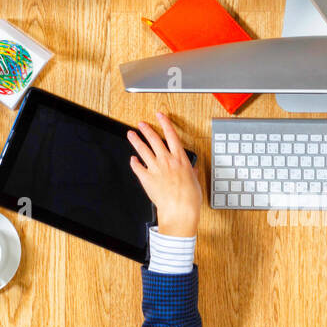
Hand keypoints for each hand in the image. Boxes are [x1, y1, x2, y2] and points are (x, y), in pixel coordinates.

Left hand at [128, 113, 201, 237]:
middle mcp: (167, 161)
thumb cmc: (190, 199)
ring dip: (136, 141)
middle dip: (147, 130)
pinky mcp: (147, 178)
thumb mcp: (195, 182)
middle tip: (141, 124)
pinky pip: (137, 167)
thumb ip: (192, 173)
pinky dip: (134, 163)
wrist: (180, 210)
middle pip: (154, 140)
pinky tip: (132, 159)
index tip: (160, 116)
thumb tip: (192, 170)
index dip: (165, 124)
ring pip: (143, 150)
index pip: (172, 136)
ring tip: (131, 134)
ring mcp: (155, 168)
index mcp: (180, 159)